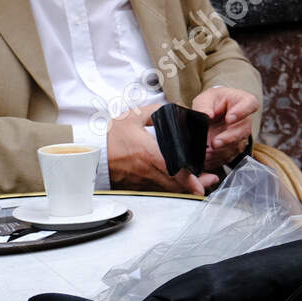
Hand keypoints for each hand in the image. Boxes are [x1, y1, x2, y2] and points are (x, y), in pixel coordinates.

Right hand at [104, 106, 219, 195]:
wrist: (92, 152)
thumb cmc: (112, 136)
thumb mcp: (134, 116)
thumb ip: (157, 112)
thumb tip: (176, 110)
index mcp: (148, 153)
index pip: (172, 169)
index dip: (187, 180)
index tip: (201, 185)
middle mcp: (146, 171)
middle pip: (174, 184)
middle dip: (194, 186)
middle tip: (209, 181)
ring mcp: (141, 181)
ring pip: (167, 189)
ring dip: (184, 189)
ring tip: (201, 185)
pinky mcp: (136, 186)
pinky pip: (157, 190)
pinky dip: (170, 189)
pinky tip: (179, 186)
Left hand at [191, 85, 258, 167]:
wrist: (212, 113)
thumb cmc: (213, 102)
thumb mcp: (206, 98)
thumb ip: (205, 106)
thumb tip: (206, 115)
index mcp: (242, 100)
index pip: (250, 104)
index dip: (242, 112)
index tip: (229, 118)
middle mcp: (245, 119)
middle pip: (244, 130)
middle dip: (228, 138)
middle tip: (215, 143)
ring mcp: (241, 135)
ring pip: (237, 146)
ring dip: (221, 151)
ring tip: (206, 153)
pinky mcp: (235, 148)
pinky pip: (229, 156)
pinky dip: (217, 158)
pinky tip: (206, 157)